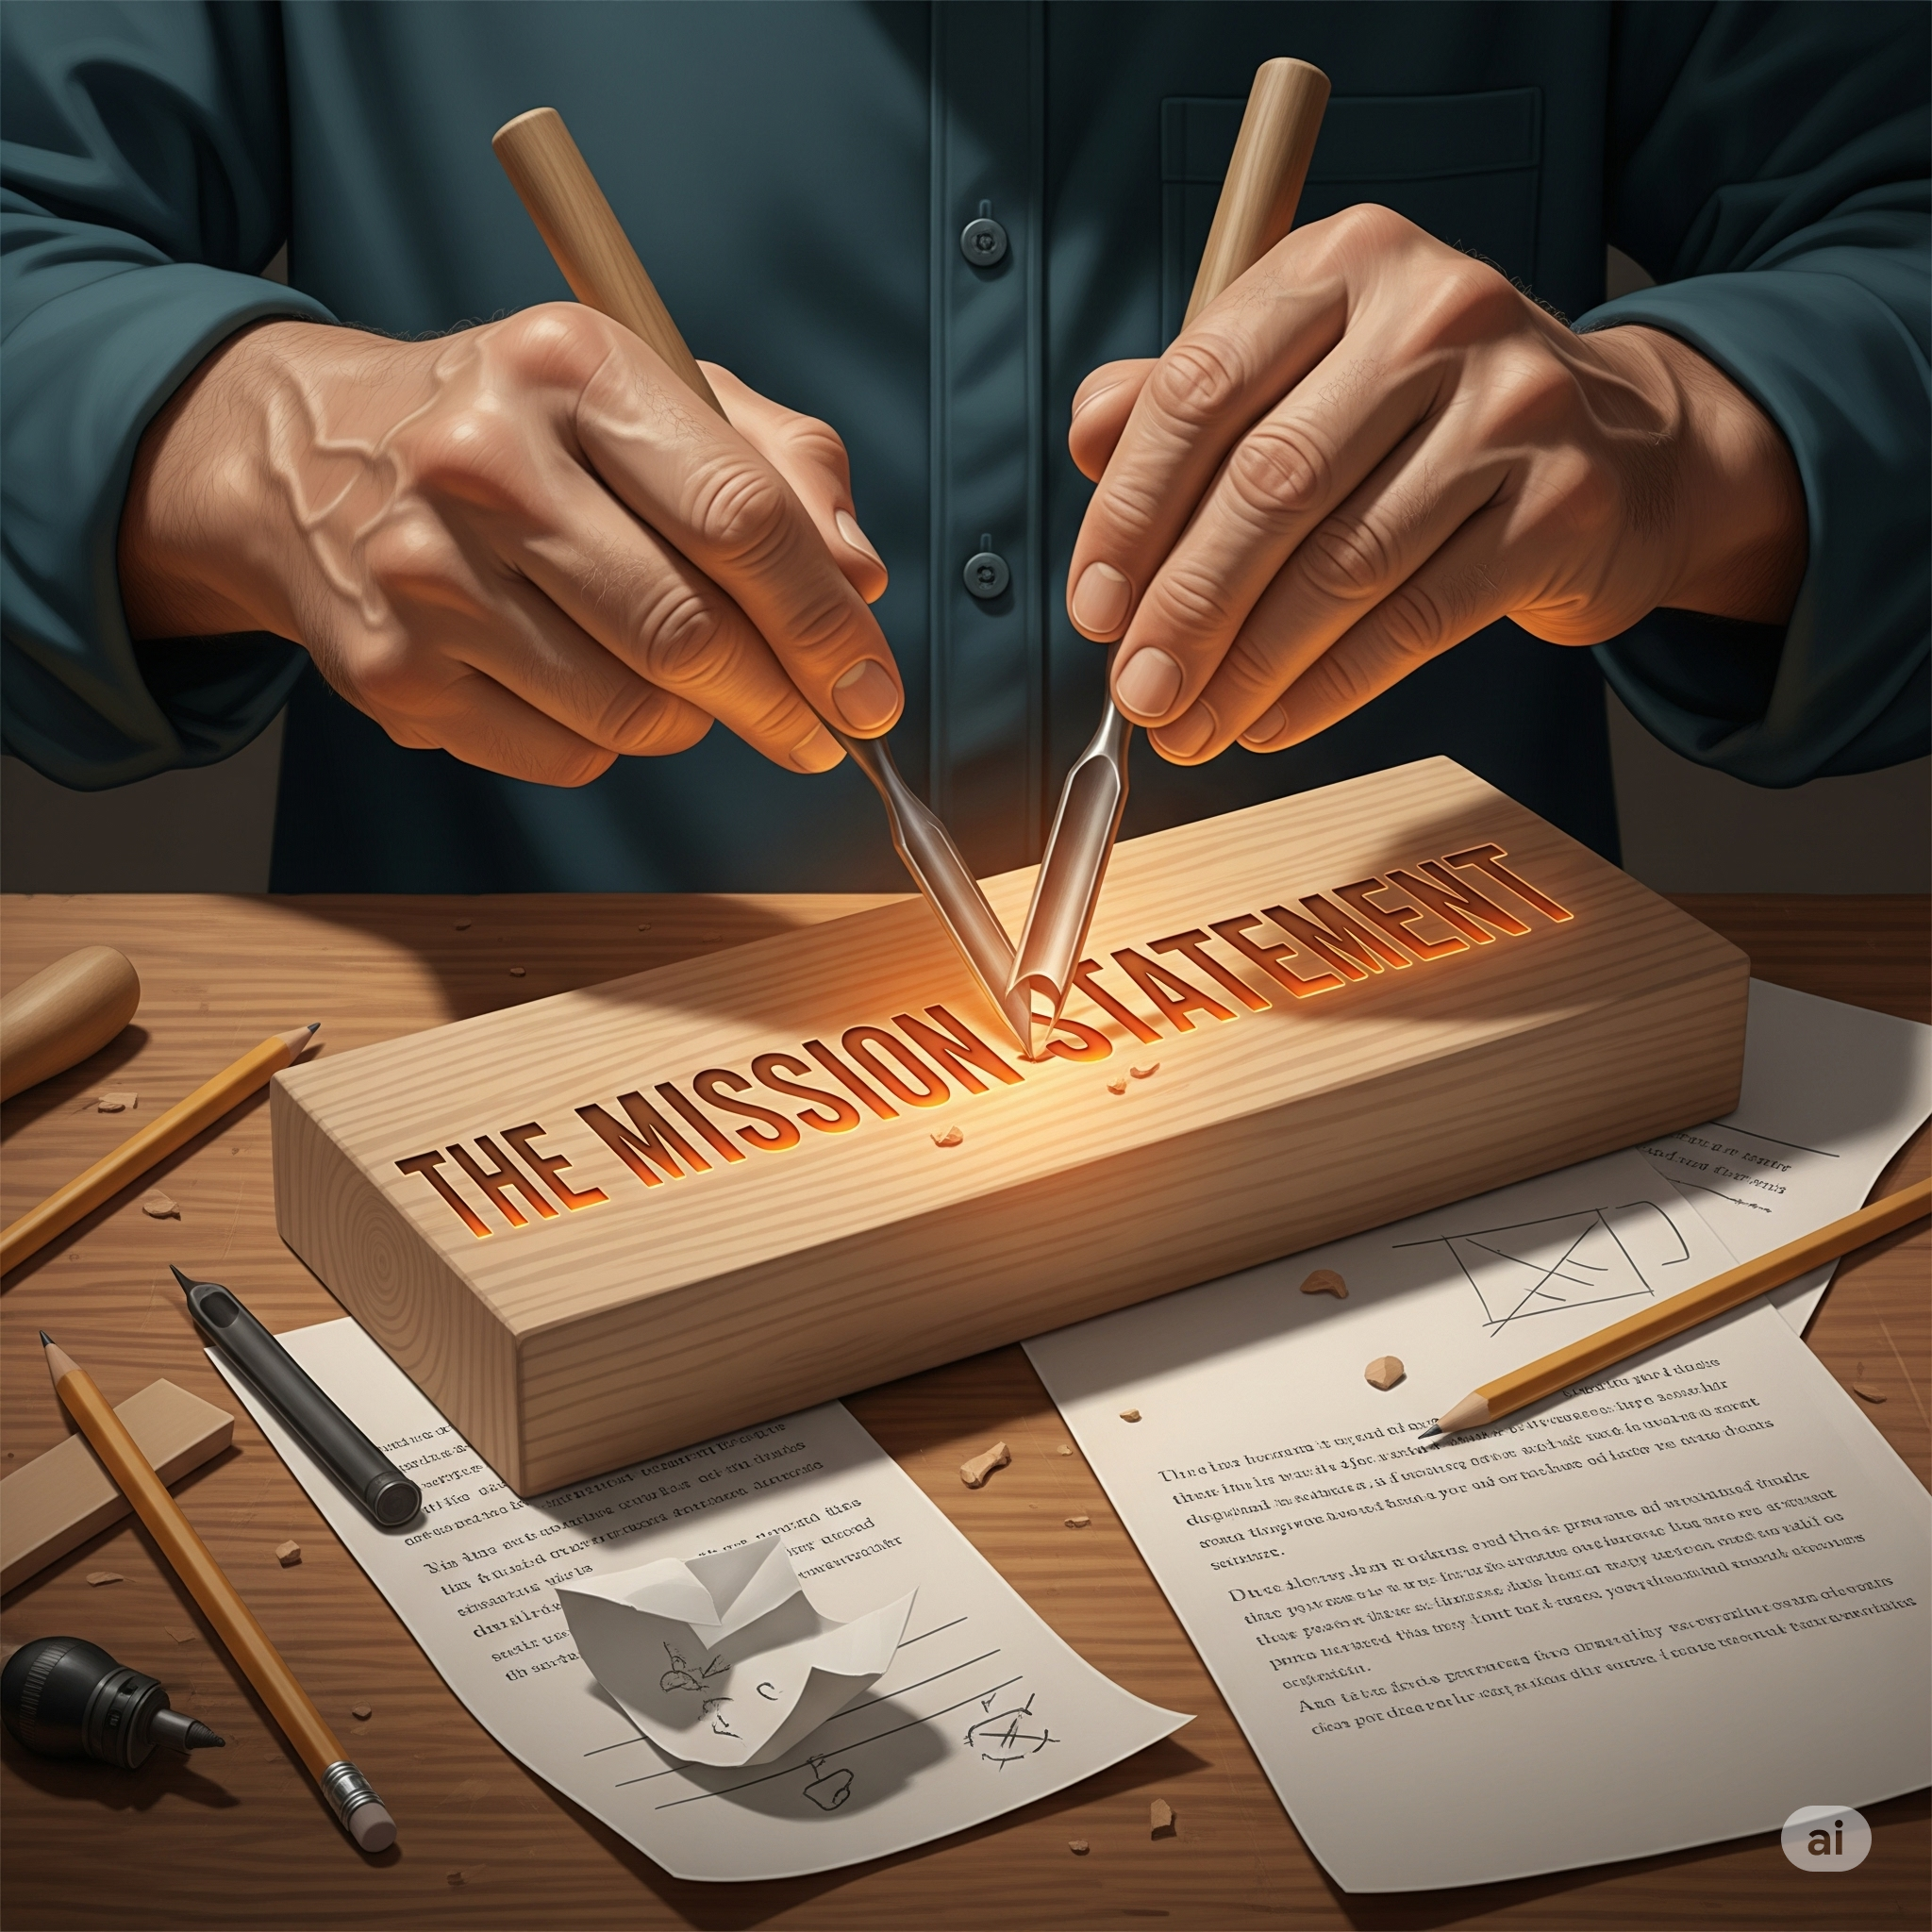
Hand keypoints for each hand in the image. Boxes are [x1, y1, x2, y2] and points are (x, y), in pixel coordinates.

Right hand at [118, 305, 901, 784]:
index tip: (871, 689)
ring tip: (678, 674)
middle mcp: (482, 461)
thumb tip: (860, 580)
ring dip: (691, 720)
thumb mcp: (655, 393)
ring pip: (633, 713)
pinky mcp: (391, 672)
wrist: (309, 457)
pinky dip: (608, 741)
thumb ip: (782, 468)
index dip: (825, 623)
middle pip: (689, 633)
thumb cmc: (526, 429)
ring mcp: (424, 574)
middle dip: (782, 701)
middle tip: (822, 729)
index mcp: (568, 365)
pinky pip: (564, 756)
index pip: (739, 517)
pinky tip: (582, 680)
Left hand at [1065, 205, 1806, 762]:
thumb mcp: (1306, 367)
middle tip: (1136, 694)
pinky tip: (1269, 723)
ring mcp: (1512, 408)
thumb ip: (1192, 394)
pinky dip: (1326, 688)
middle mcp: (1437, 312)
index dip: (1130, 513)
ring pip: (1340, 564)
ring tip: (1188, 727)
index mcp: (1347, 259)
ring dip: (1246, 668)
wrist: (1622, 448)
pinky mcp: (1560, 506)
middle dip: (1184, 608)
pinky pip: (1414, 620)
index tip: (1092, 608)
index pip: (1203, 387)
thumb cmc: (1425, 414)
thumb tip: (1087, 437)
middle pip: (1269, 483)